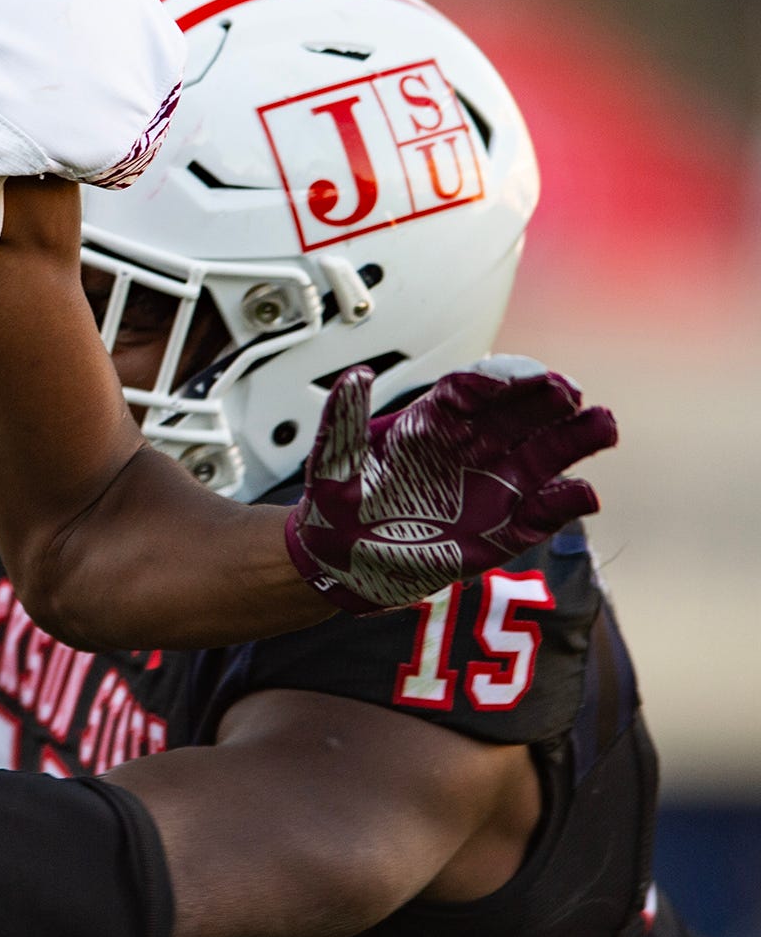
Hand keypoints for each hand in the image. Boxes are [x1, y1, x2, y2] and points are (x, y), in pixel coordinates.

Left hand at [285, 356, 613, 613]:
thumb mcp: (331, 463)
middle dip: (547, 400)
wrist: (340, 562)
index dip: (498, 379)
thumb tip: (356, 374)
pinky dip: (563, 505)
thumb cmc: (335, 506)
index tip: (523, 375)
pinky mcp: (500, 531)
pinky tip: (583, 495)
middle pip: (516, 415)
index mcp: (428, 426)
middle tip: (572, 393)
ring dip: (573, 440)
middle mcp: (467, 450)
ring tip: (604, 425)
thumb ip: (345, 421)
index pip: (471, 391)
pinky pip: (540, 515)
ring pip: (541, 456)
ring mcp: (489, 488)